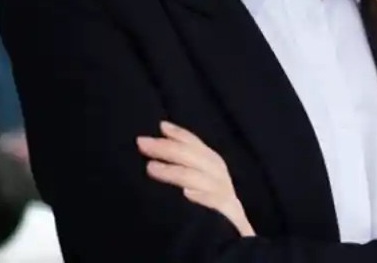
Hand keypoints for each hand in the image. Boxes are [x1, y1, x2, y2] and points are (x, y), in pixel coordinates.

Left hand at [137, 121, 254, 236]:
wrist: (233, 250)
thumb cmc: (210, 219)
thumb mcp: (199, 192)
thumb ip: (186, 175)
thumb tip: (156, 157)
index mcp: (217, 175)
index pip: (200, 149)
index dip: (182, 135)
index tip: (161, 125)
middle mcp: (224, 184)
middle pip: (201, 160)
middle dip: (171, 148)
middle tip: (143, 143)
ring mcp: (228, 202)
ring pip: (206, 180)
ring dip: (178, 172)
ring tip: (151, 168)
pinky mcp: (230, 221)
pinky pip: (218, 206)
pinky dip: (204, 199)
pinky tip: (186, 193)